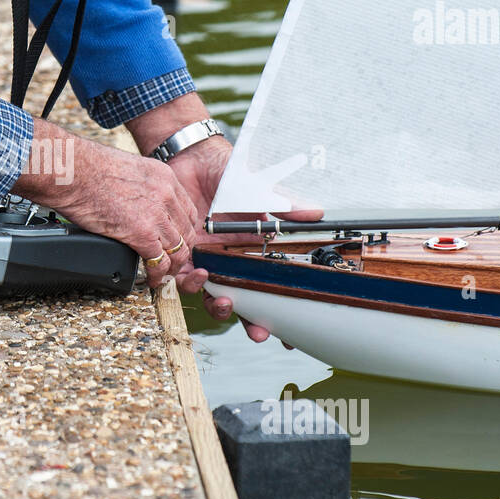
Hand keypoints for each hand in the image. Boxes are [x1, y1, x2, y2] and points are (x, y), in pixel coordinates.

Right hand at [11, 120, 199, 286]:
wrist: (75, 171)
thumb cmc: (88, 169)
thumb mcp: (128, 171)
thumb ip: (140, 188)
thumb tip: (135, 204)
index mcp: (165, 178)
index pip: (187, 212)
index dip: (182, 231)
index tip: (173, 241)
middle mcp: (167, 195)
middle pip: (187, 233)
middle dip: (179, 251)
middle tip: (169, 262)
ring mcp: (157, 215)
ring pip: (178, 250)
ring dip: (171, 267)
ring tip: (160, 275)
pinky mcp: (142, 233)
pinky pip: (159, 261)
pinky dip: (157, 274)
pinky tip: (150, 278)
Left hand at [166, 134, 321, 341]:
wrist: (192, 159)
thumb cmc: (229, 174)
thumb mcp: (259, 190)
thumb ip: (284, 204)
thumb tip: (317, 213)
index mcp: (256, 251)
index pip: (271, 288)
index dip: (280, 314)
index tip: (291, 339)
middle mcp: (232, 261)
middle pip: (243, 302)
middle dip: (251, 322)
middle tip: (259, 331)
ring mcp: (208, 259)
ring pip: (212, 295)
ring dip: (218, 304)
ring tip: (223, 297)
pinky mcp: (183, 252)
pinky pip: (183, 277)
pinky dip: (189, 281)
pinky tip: (197, 273)